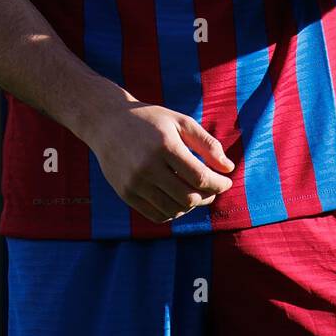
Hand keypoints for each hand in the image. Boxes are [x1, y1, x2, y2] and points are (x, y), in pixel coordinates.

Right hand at [88, 99, 234, 224]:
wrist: (107, 123)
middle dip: (208, 196)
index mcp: (165, 146)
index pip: (200, 177)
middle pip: (189, 197)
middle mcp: (148, 167)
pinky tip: (178, 199)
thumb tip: (228, 168)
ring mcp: (135, 183)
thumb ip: (207, 143)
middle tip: (213, 188)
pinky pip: (157, 215)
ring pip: (174, 209)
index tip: (226, 181)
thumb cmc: (150, 121)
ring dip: (192, 206)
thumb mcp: (180, 122)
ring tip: (196, 192)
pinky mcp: (126, 194)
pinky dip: (174, 212)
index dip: (219, 183)